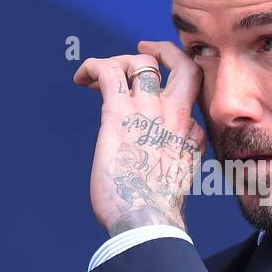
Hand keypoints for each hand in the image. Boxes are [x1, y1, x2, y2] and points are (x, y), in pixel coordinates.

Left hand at [73, 40, 206, 236]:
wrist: (148, 220)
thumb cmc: (157, 213)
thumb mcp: (179, 183)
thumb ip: (179, 162)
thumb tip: (171, 160)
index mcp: (190, 134)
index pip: (189, 100)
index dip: (168, 93)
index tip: (150, 99)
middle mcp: (176, 116)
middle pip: (183, 66)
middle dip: (164, 52)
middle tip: (144, 51)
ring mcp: (149, 112)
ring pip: (142, 63)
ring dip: (119, 62)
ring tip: (98, 76)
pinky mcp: (119, 114)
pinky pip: (109, 72)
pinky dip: (93, 66)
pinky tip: (81, 78)